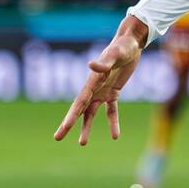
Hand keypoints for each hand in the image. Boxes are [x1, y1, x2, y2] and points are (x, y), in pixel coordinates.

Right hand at [53, 15, 148, 144]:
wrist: (131, 44)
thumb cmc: (122, 47)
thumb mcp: (115, 55)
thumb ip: (104, 62)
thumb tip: (91, 65)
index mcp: (92, 81)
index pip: (79, 103)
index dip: (71, 117)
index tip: (64, 128)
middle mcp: (93, 88)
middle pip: (79, 110)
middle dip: (68, 124)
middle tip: (57, 138)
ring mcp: (102, 91)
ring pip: (91, 113)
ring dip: (86, 127)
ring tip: (82, 143)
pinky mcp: (113, 92)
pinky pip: (111, 110)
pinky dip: (112, 122)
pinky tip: (114, 136)